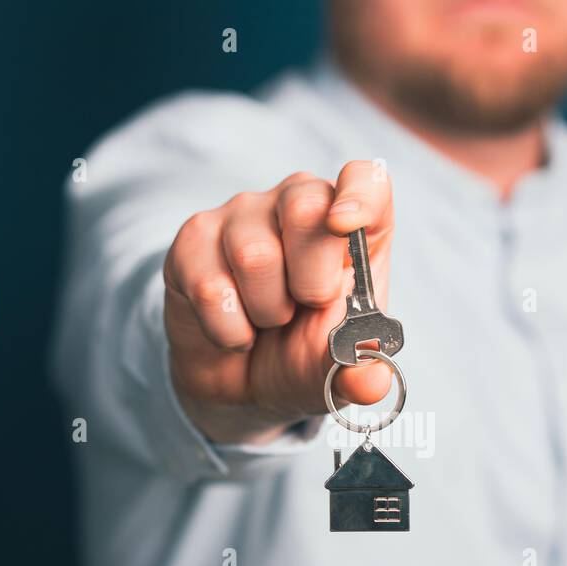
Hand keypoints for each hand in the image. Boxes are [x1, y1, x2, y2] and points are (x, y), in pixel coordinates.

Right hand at [162, 161, 393, 444]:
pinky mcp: (195, 238)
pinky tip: (235, 328)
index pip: (365, 180)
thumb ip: (360, 374)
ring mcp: (243, 214)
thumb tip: (371, 380)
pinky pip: (210, 286)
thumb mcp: (339, 371)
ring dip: (265, 311)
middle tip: (304, 308)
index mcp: (352, 226)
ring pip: (254, 255)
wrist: (243, 384)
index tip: (345, 226)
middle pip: (304, 206)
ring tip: (268, 319)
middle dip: (310, 279)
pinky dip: (228, 329)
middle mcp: (298, 203)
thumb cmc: (303, 355)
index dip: (359, 195)